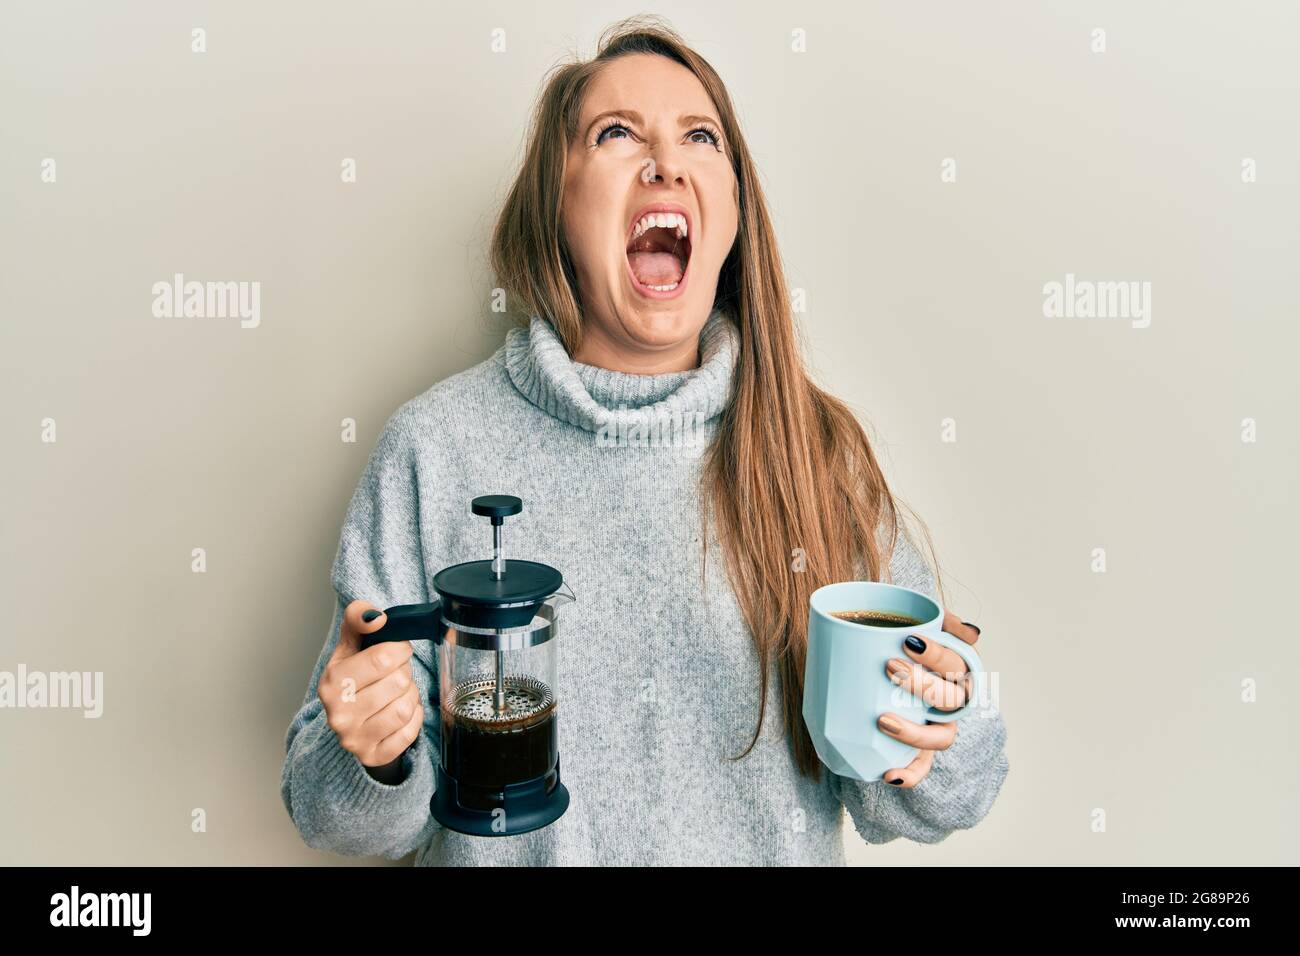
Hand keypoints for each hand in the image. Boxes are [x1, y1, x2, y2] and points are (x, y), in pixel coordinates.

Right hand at [318, 600, 424, 777]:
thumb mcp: (350, 644)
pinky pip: (409, 732)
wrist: (349, 721)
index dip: (399, 649)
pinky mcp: (372, 756)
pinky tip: (401, 710)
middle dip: (404, 673)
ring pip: (405, 708)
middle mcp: (339, 714)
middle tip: (395, 673)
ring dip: (410, 695)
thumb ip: (358, 618)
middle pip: (398, 682)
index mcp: (331, 682)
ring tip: (398, 691)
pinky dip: (413, 718)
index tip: (397, 650)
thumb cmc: (353, 676)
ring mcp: (354, 739)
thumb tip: (376, 617)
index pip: (383, 658)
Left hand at [876, 611, 980, 788]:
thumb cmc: (896, 638)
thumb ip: (938, 618)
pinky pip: (921, 767)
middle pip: (950, 698)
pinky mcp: (921, 748)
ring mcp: (938, 725)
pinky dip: (909, 774)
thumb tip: (972, 632)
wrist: (873, 662)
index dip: (937, 654)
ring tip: (883, 720)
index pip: (956, 662)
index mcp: (955, 667)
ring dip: (916, 733)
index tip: (908, 640)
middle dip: (922, 685)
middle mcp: (953, 699)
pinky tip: (889, 775)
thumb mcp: (912, 618)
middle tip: (889, 667)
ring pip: (942, 737)